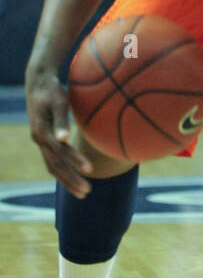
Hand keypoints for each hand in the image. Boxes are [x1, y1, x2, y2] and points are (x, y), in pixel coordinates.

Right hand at [26, 65, 92, 198]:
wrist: (37, 85)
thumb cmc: (51, 91)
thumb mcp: (57, 101)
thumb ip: (61, 120)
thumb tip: (64, 138)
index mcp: (42, 131)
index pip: (60, 150)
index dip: (74, 160)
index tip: (90, 169)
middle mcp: (39, 140)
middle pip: (55, 165)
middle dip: (71, 179)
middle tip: (87, 192)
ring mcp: (41, 143)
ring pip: (53, 167)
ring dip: (67, 180)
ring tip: (84, 192)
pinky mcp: (45, 143)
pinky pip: (53, 162)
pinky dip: (63, 173)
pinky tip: (74, 179)